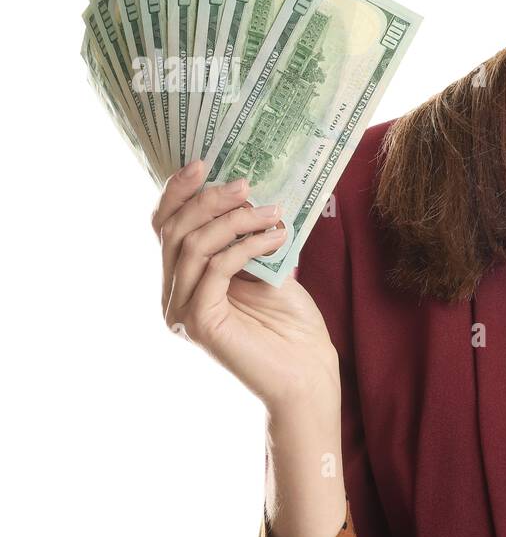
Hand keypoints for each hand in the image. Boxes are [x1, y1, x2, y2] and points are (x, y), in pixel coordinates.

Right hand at [153, 159, 338, 409]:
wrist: (308, 374)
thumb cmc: (292, 326)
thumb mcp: (268, 268)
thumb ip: (247, 237)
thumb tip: (248, 190)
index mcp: (183, 281)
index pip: (166, 228)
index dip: (178, 192)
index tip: (205, 162)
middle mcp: (173, 296)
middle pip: (175, 231)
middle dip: (212, 201)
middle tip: (248, 185)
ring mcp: (181, 311)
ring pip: (193, 245)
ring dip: (235, 220)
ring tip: (273, 212)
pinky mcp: (199, 322)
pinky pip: (215, 268)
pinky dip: (246, 246)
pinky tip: (276, 237)